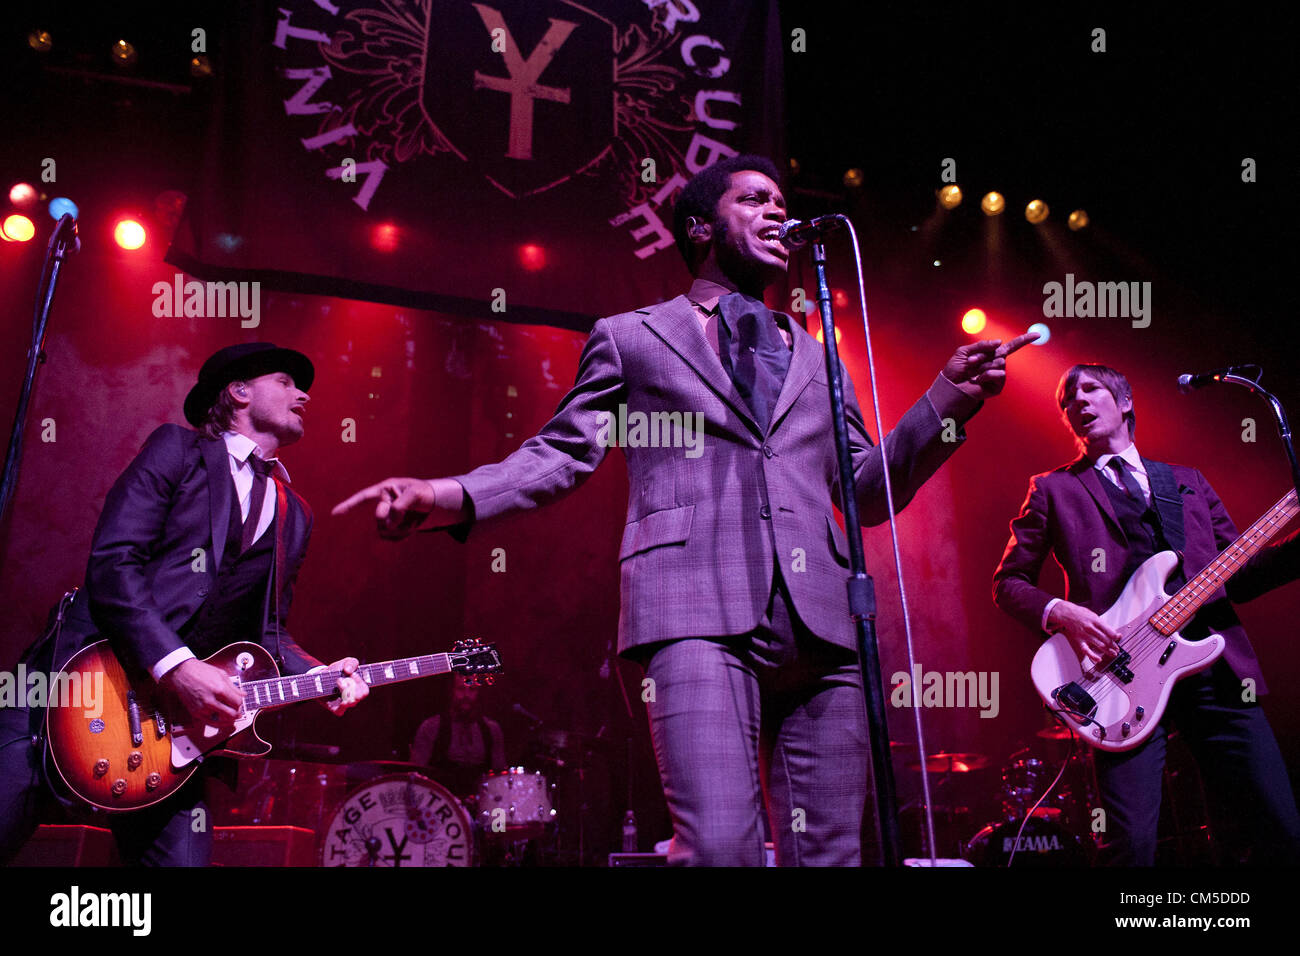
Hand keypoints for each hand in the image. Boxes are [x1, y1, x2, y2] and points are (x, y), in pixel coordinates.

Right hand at [161, 658, 242, 726]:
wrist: (182, 673)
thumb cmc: (200, 671)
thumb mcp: (221, 674)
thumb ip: (234, 687)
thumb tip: (243, 694)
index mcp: (219, 689)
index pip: (237, 703)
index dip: (240, 703)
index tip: (239, 702)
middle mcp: (211, 700)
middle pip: (231, 714)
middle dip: (237, 713)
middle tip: (238, 712)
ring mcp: (202, 708)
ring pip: (221, 720)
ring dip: (228, 719)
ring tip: (231, 716)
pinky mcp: (195, 713)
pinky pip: (210, 723)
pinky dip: (218, 723)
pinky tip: (222, 720)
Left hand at [323, 657, 368, 715]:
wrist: (320, 677)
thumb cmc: (337, 670)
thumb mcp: (346, 662)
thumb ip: (352, 663)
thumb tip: (348, 671)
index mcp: (360, 689)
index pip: (365, 691)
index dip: (360, 682)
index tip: (352, 674)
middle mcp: (354, 698)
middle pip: (359, 696)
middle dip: (351, 685)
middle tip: (340, 678)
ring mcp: (345, 704)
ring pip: (351, 702)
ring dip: (344, 689)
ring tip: (337, 681)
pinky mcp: (335, 709)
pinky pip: (340, 711)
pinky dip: (341, 705)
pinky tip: (339, 697)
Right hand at [331, 477, 466, 539]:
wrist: (436, 505)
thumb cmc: (425, 494)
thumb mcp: (415, 494)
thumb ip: (400, 506)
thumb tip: (388, 524)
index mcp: (385, 490)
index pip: (364, 498)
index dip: (349, 505)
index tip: (334, 514)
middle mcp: (384, 504)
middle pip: (379, 519)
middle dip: (393, 520)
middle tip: (408, 514)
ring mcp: (388, 517)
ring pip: (384, 532)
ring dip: (400, 530)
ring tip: (413, 521)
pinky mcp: (393, 529)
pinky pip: (392, 539)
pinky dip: (403, 536)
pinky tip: (412, 528)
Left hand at [942, 331, 1039, 399]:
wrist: (950, 387)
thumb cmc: (955, 370)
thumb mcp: (964, 352)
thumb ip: (981, 346)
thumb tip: (1000, 342)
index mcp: (992, 355)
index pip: (1011, 347)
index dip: (1024, 340)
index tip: (1037, 336)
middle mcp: (997, 364)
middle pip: (1000, 353)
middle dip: (983, 355)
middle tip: (970, 362)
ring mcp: (998, 376)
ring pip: (999, 363)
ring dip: (983, 365)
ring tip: (972, 372)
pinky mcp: (997, 387)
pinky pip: (997, 374)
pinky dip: (985, 375)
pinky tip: (977, 381)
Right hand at [1047, 600, 1121, 666]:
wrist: (1066, 613)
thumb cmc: (1080, 614)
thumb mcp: (1093, 615)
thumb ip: (1103, 624)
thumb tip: (1113, 632)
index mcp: (1095, 621)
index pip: (1109, 631)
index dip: (1116, 636)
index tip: (1118, 638)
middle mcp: (1090, 628)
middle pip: (1106, 639)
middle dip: (1113, 645)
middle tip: (1117, 648)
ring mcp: (1085, 635)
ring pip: (1099, 645)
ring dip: (1108, 651)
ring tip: (1113, 654)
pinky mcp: (1079, 640)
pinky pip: (1086, 650)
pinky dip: (1093, 656)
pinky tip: (1098, 659)